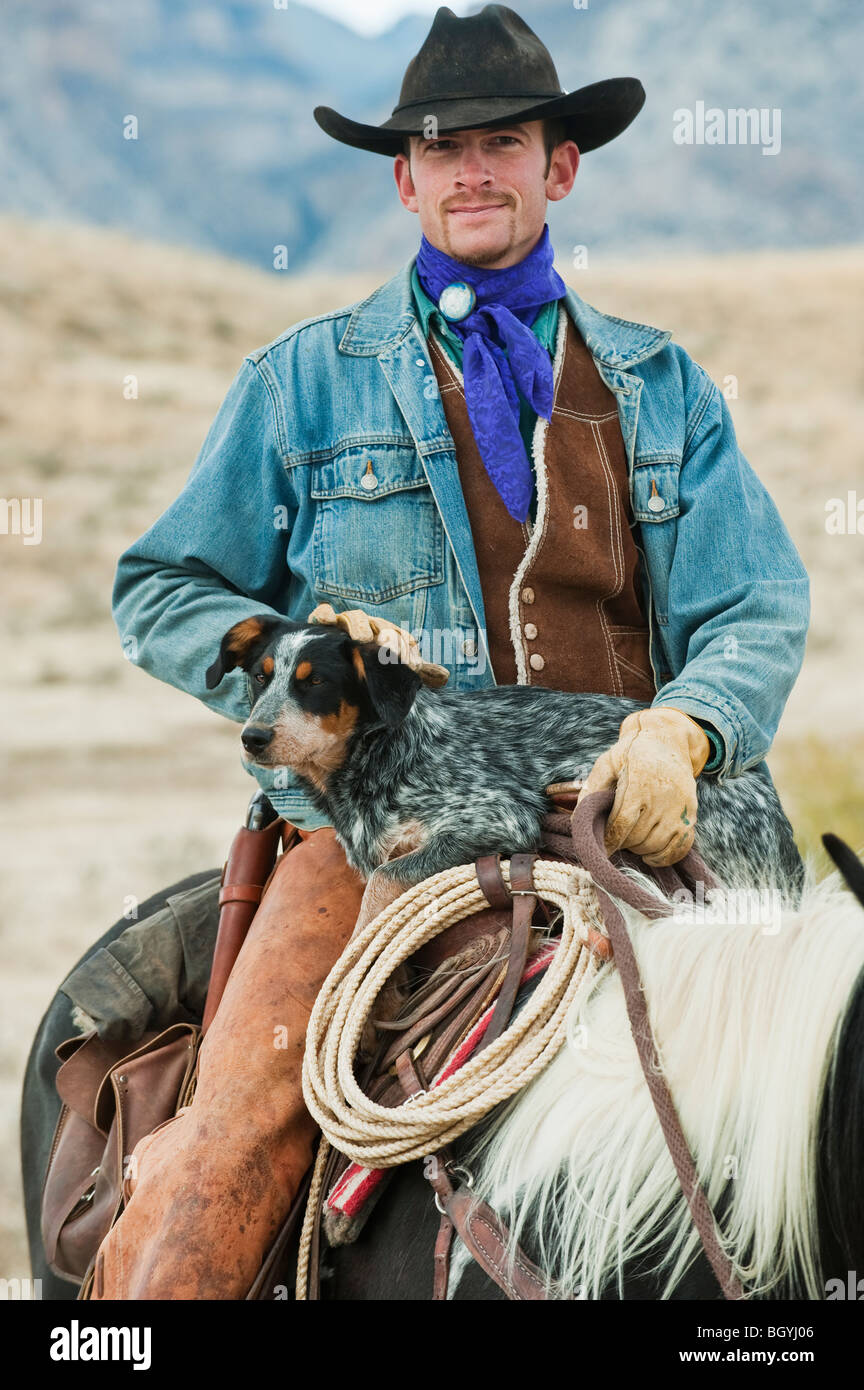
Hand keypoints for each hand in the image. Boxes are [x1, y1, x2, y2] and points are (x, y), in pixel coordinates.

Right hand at [307, 602, 448, 687]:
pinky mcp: (328, 623)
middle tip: (386, 645)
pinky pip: (325, 613)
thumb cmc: (376, 661)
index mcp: (389, 635)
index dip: (405, 648)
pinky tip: (321, 620)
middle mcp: (370, 626)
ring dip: (357, 625)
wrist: (349, 653)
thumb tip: (445, 678)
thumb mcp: (398, 666)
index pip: (400, 637)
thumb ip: (420, 672)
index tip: (410, 664)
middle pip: (377, 625)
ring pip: (353, 618)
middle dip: (382, 634)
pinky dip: (324, 614)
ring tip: (360, 637)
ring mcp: (349, 623)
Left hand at [576, 707, 709, 866]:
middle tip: (614, 838)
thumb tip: (576, 820)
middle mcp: (663, 798)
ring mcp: (680, 809)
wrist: (668, 739)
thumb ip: (592, 789)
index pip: (622, 823)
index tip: (600, 848)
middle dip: (622, 843)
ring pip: (656, 846)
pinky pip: (679, 848)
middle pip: (637, 838)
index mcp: (639, 784)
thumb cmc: (632, 752)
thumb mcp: (608, 762)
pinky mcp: (691, 816)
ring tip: (630, 840)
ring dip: (639, 849)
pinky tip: (649, 854)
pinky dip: (663, 858)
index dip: (609, 840)